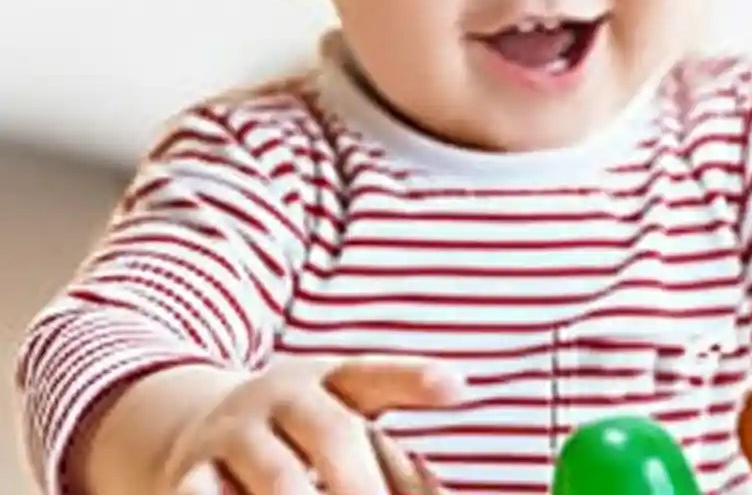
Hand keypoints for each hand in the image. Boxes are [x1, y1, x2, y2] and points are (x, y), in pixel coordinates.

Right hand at [162, 356, 465, 494]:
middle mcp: (282, 399)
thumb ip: (398, 460)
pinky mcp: (189, 474)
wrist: (200, 430)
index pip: (373, 376)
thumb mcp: (346, 423)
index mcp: (330, 381)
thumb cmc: (304, 434)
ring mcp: (234, 435)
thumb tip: (440, 477)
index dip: (414, 379)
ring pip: (275, 474)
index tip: (457, 386)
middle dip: (362, 480)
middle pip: (332, 432)